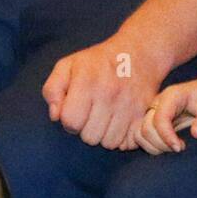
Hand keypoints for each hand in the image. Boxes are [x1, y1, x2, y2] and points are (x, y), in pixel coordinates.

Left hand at [42, 36, 169, 149]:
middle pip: (90, 137)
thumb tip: (56, 115)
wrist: (138, 53)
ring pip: (109, 143)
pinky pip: (127, 143)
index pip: (71, 122)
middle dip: (87, 128)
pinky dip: (122, 138)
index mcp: (88, 82)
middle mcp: (110, 95)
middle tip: (92, 113)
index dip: (69, 120)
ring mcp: (129, 106)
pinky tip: (119, 122)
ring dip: (104, 134)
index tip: (75, 110)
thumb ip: (52, 89)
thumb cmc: (98, 62)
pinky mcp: (144, 115)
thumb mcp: (68, 65)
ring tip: (106, 117)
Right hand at [130, 72, 196, 154]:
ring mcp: (155, 111)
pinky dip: (152, 145)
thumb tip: (196, 134)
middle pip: (146, 127)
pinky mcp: (155, 119)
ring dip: (154, 146)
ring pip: (141, 133)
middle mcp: (159, 102)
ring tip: (174, 148)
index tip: (181, 148)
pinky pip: (144, 135)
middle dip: (161, 143)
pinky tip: (168, 147)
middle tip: (180, 148)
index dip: (167, 137)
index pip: (159, 119)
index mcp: (172, 96)